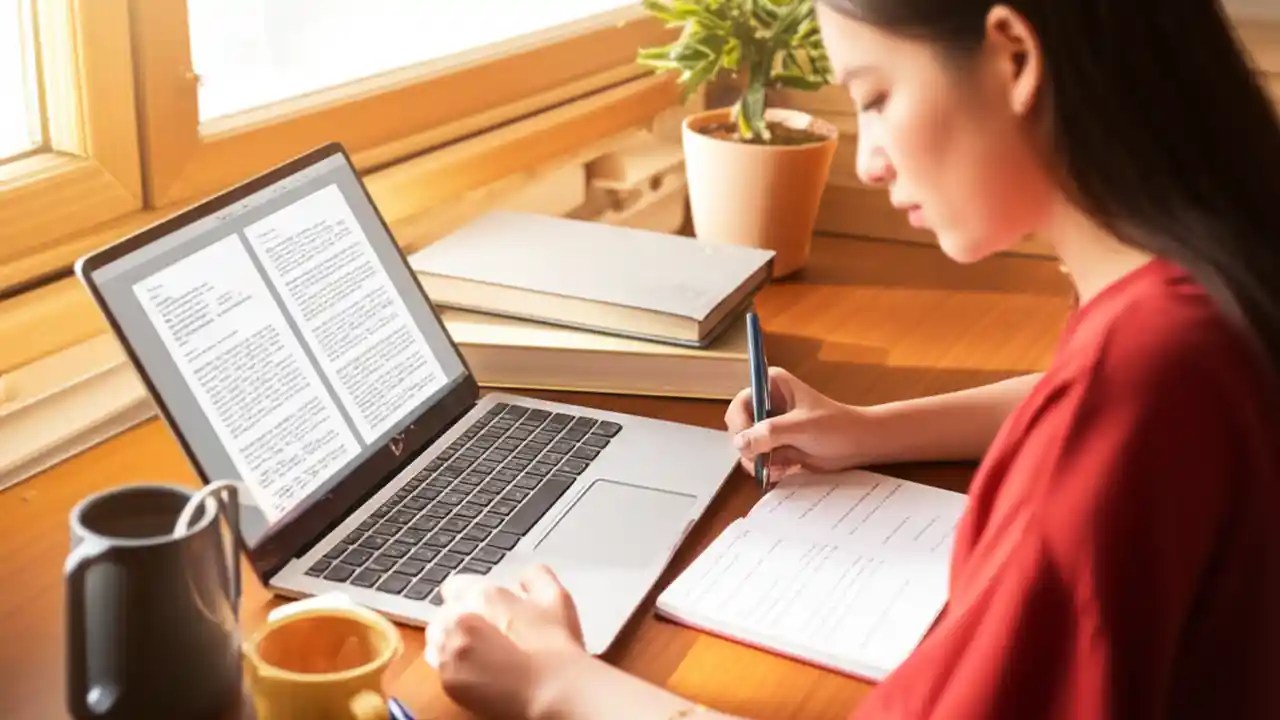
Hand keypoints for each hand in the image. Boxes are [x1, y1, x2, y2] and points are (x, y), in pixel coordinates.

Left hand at [426, 565, 588, 719]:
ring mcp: (451, 651)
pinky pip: (440, 667)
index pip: (454, 586)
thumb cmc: (556, 649)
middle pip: (444, 613)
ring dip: (452, 641)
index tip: (481, 608)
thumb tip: (522, 577)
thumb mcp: (555, 597)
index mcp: (482, 595)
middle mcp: (459, 620)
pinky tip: (477, 670)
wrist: (553, 692)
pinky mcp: (448, 680)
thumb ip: (535, 576)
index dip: (469, 596)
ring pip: (437, 639)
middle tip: (486, 633)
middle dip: (461, 620)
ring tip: (479, 652)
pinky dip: (453, 666)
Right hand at [725, 366, 869, 480]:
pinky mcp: (776, 446)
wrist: (857, 444)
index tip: (749, 443)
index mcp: (771, 387)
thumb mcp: (802, 427)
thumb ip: (769, 433)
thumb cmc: (835, 426)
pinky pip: (759, 460)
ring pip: (747, 447)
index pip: (740, 404)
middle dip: (749, 447)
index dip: (740, 424)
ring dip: (758, 462)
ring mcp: (770, 427)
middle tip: (764, 460)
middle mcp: (767, 404)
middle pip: (739, 428)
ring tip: (779, 468)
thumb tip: (739, 443)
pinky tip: (784, 470)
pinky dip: (767, 469)